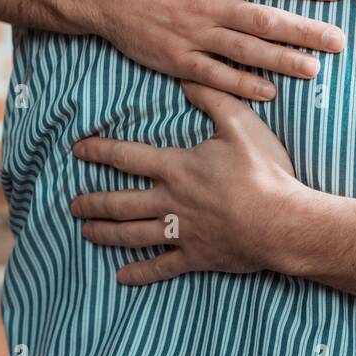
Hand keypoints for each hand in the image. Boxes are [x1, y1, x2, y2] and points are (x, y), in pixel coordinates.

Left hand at [70, 81, 309, 284]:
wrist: (283, 221)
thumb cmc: (264, 171)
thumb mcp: (240, 124)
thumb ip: (212, 98)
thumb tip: (186, 79)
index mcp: (176, 168)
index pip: (126, 157)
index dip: (99, 151)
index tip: (78, 150)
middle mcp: (169, 201)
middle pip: (119, 202)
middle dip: (92, 202)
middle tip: (73, 204)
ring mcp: (180, 232)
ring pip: (131, 234)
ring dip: (105, 233)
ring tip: (85, 232)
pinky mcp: (196, 256)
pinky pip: (161, 266)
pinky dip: (140, 272)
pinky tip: (122, 277)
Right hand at [77, 0, 345, 100]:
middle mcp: (209, 6)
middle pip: (266, 20)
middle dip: (306, 31)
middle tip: (339, 41)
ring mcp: (194, 36)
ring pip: (247, 51)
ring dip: (283, 61)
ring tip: (315, 69)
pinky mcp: (178, 60)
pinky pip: (216, 76)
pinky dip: (244, 85)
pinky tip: (270, 91)